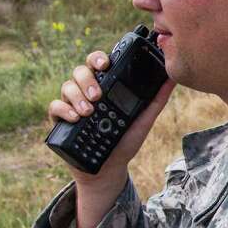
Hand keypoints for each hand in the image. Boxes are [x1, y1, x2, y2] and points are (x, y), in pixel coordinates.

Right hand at [47, 50, 175, 190]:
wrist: (109, 169)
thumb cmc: (125, 142)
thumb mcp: (143, 120)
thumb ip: (157, 99)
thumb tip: (172, 78)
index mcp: (105, 86)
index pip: (98, 63)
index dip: (99, 58)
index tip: (106, 64)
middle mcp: (87, 91)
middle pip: (80, 71)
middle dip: (88, 79)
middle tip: (98, 95)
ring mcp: (73, 104)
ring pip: (67, 86)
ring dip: (77, 96)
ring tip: (89, 111)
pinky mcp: (60, 119)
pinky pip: (55, 106)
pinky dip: (64, 110)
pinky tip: (75, 118)